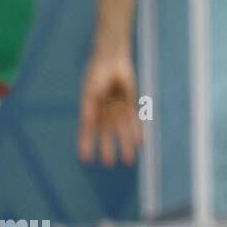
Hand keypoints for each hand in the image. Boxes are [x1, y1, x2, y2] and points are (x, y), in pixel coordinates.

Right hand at [77, 50, 140, 165]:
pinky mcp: (130, 105)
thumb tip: (85, 122)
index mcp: (90, 112)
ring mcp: (117, 110)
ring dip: (125, 145)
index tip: (85, 160)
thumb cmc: (96, 75)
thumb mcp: (90, 91)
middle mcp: (104, 114)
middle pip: (106, 135)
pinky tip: (141, 144)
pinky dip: (137, 132)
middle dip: (107, 149)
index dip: (85, 145)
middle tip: (108, 164)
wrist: (111, 61)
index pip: (87, 132)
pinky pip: (134, 121)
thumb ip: (88, 106)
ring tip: (129, 161)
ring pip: (122, 131)